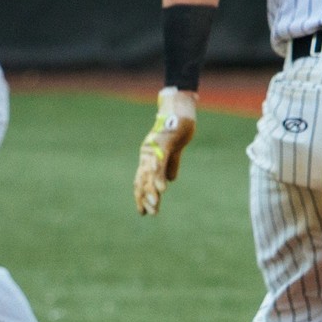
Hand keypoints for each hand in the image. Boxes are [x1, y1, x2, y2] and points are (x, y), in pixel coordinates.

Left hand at [135, 87, 196, 215]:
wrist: (179, 109)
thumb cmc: (177, 126)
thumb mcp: (174, 150)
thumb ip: (171, 165)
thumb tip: (170, 180)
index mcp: (149, 156)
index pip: (142, 180)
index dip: (141, 196)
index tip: (143, 211)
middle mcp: (147, 154)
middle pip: (143, 179)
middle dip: (145, 198)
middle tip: (149, 213)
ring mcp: (154, 149)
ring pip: (150, 174)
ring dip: (152, 191)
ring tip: (154, 206)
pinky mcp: (163, 143)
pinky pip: (160, 163)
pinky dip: (159, 176)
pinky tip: (162, 189)